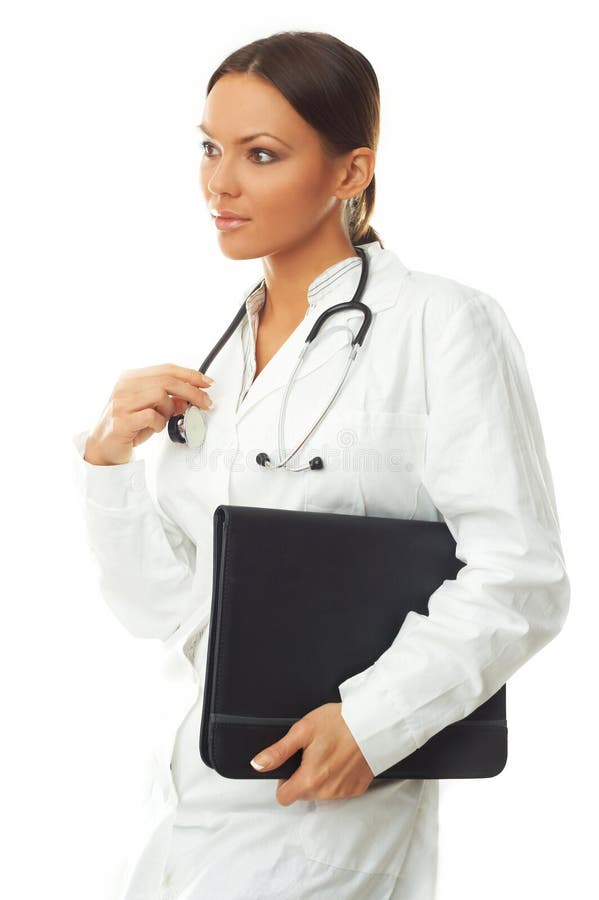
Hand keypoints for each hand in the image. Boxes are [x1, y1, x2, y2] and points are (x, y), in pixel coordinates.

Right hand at [84, 363, 214, 464]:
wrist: (102, 447)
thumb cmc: (127, 426)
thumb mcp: (150, 409)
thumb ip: (168, 400)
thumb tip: (190, 397)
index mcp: (130, 377)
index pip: (167, 369)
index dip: (190, 374)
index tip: (207, 382)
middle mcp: (124, 386)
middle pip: (167, 380)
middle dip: (192, 392)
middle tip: (205, 403)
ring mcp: (121, 402)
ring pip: (161, 396)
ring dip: (170, 410)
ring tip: (164, 419)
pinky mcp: (122, 420)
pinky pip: (152, 416)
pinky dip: (159, 423)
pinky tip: (155, 428)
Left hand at [250, 702, 373, 806]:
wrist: (374, 722)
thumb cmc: (341, 722)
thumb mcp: (303, 730)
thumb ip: (278, 751)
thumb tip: (258, 764)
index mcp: (310, 779)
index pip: (284, 798)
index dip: (283, 781)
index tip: (291, 766)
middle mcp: (327, 791)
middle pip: (303, 794)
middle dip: (303, 777)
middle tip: (313, 752)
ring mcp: (344, 792)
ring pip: (321, 793)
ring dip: (321, 778)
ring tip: (330, 753)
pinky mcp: (357, 789)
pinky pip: (339, 790)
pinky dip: (338, 778)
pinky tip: (343, 759)